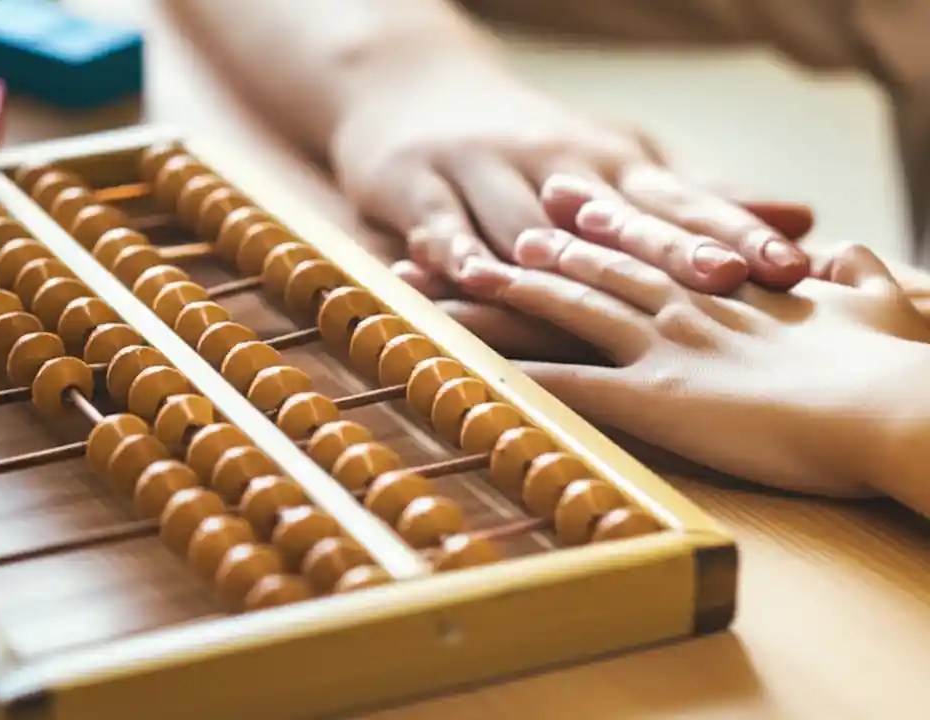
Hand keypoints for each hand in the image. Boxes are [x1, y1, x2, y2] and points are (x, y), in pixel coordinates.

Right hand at [331, 47, 812, 293]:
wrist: (413, 88)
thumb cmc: (531, 145)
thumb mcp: (615, 163)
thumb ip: (694, 200)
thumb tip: (802, 217)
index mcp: (611, 164)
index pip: (680, 201)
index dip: (733, 233)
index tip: (789, 266)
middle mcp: (555, 164)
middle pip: (616, 215)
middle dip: (671, 248)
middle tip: (723, 278)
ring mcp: (484, 170)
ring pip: (526, 222)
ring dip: (565, 258)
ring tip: (604, 293)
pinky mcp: (417, 186)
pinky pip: (440, 224)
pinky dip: (455, 252)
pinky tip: (471, 277)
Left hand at [468, 229, 929, 502]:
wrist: (889, 406)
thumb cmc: (893, 360)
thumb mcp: (876, 304)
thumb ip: (852, 274)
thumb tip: (849, 252)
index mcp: (725, 284)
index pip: (647, 243)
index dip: (600, 222)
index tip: (562, 197)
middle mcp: (679, 302)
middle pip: (590, 267)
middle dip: (531, 248)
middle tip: (480, 230)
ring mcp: (658, 345)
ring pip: (562, 309)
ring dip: (507, 295)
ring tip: (459, 279)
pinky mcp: (647, 397)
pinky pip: (563, 383)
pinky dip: (513, 374)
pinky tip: (473, 368)